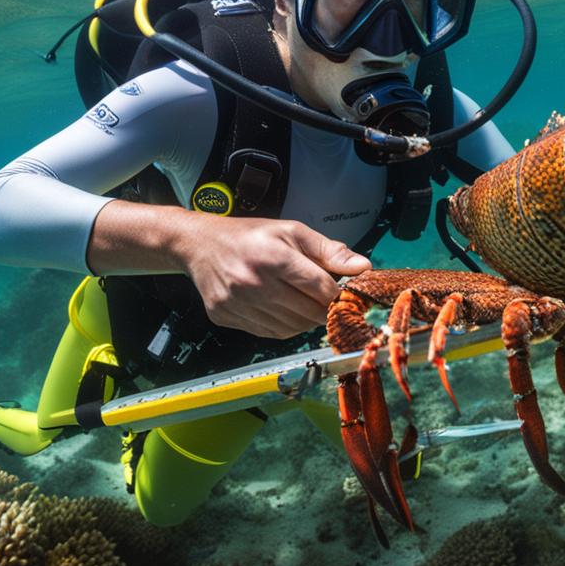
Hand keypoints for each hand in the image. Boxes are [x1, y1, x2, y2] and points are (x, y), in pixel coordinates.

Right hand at [176, 215, 371, 338]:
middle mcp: (253, 282)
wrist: (200, 245)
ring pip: (291, 328)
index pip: (321, 288)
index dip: (340, 295)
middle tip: (329, 302)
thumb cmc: (250, 236)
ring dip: (306, 319)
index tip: (348, 295)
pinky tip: (284, 310)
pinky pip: (269, 333)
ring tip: (305, 303)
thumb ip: (330, 251)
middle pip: (308, 312)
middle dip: (325, 310)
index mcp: (273, 256)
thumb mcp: (293, 232)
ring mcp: (237, 303)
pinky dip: (285, 326)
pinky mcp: (226, 317)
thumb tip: (364, 268)